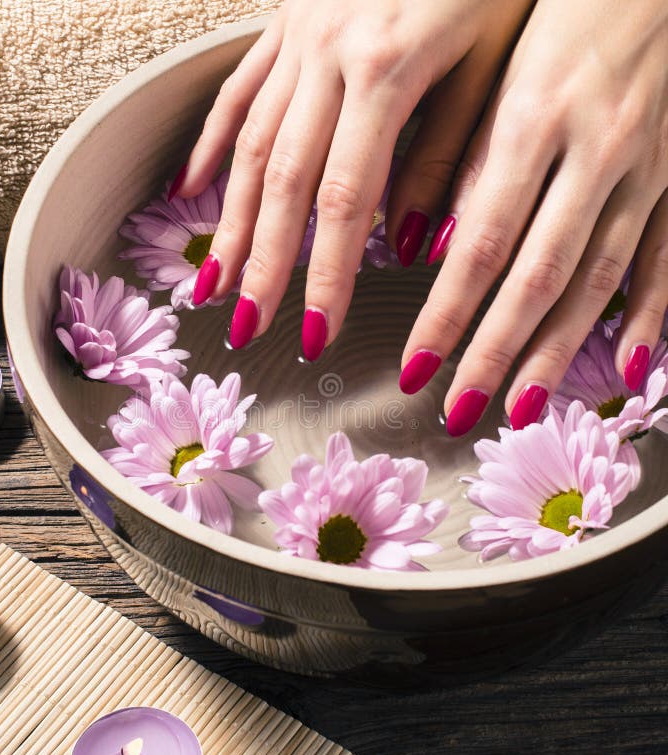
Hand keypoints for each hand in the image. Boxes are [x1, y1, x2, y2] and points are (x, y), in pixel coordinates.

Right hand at [176, 0, 531, 357]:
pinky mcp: (285, 24)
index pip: (346, 199)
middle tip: (246, 326)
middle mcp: (328, 53)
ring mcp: (298, 36)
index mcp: (387, 66)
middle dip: (263, 264)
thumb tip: (411, 246)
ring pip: (248, 143)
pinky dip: (210, 145)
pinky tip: (188, 190)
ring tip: (210, 281)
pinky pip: (237, 90)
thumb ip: (445, 153)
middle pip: (281, 182)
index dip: (326, 273)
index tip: (314, 332)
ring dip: (227, 221)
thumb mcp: (494, 59)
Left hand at [400, 0, 667, 434]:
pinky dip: (653, 315)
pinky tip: (632, 369)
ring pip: (598, 278)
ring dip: (558, 351)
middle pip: (537, 276)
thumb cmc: (553, 9)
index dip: (445, 315)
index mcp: (531, 118)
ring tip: (523, 407)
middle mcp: (595, 150)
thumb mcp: (492, 65)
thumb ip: (458, 155)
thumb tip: (426, 252)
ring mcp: (650, 163)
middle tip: (457, 410)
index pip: (479, 244)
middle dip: (494, 353)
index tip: (413, 369)